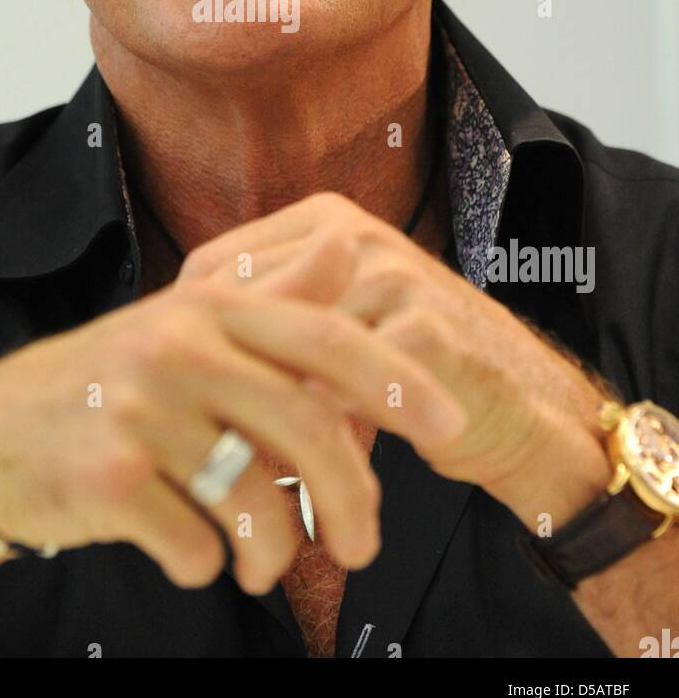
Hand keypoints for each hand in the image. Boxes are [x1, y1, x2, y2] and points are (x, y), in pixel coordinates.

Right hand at [0, 267, 445, 593]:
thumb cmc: (110, 383)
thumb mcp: (188, 327)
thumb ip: (273, 299)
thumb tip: (348, 249)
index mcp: (209, 305)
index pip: (326, 338)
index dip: (397, 381)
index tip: (450, 424)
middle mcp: (180, 346)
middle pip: (307, 428)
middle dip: (353, 497)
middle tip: (363, 544)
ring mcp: (141, 410)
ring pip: (258, 500)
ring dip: (275, 552)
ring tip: (260, 562)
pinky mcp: (109, 478)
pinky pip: (197, 546)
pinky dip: (206, 566)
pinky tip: (187, 551)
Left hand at [174, 192, 612, 530]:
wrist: (525, 407)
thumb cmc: (416, 366)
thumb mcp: (342, 317)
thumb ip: (276, 309)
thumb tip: (173, 336)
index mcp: (326, 220)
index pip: (216, 265)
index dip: (187, 331)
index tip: (180, 386)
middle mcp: (355, 237)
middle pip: (239, 303)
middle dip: (215, 372)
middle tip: (195, 433)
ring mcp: (392, 279)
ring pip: (280, 351)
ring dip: (251, 411)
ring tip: (231, 464)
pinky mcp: (421, 337)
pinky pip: (334, 393)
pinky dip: (305, 439)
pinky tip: (293, 477)